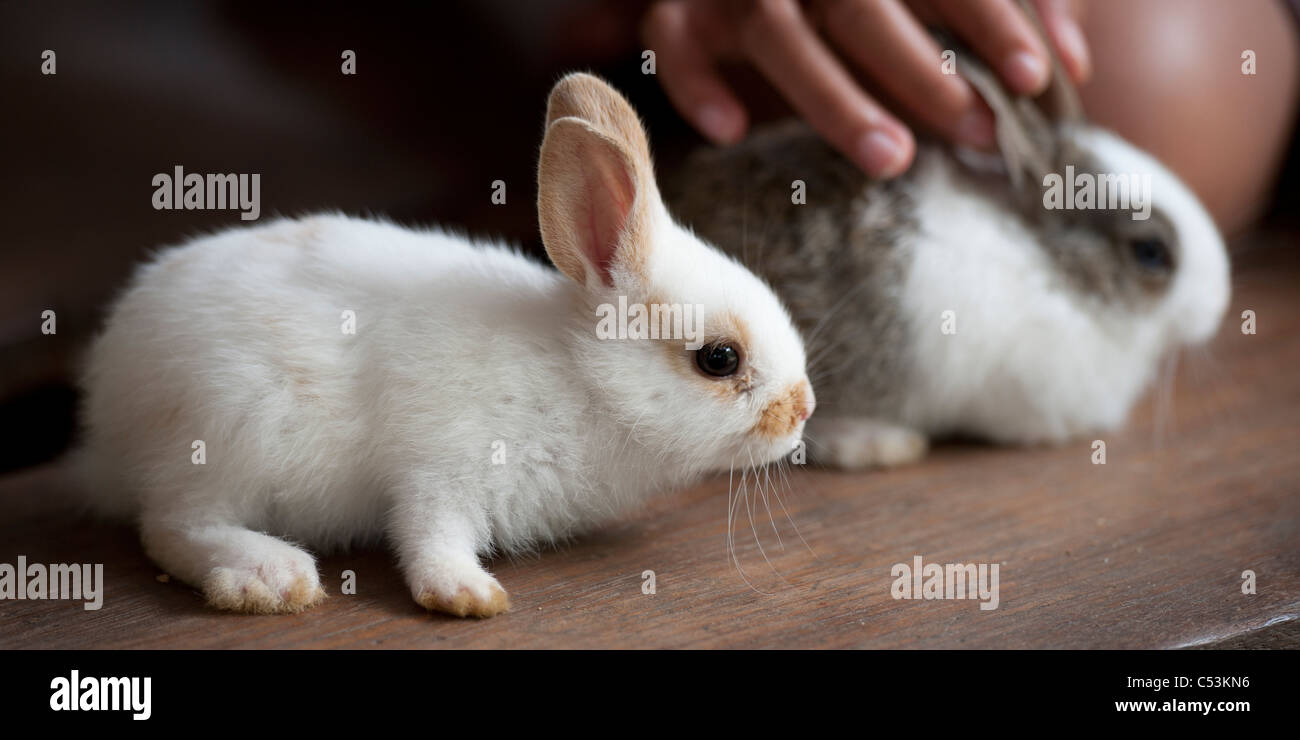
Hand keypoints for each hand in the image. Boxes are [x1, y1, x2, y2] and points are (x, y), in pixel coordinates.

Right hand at [641, 0, 1090, 177]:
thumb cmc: (861, 3)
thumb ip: (1012, 11)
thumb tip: (1073, 70)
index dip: (993, 19)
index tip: (1037, 80)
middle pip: (863, 5)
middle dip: (924, 72)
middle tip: (977, 136)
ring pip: (778, 33)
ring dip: (835, 97)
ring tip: (893, 159)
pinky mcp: (677, 15)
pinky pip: (673, 46)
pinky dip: (698, 85)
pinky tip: (734, 132)